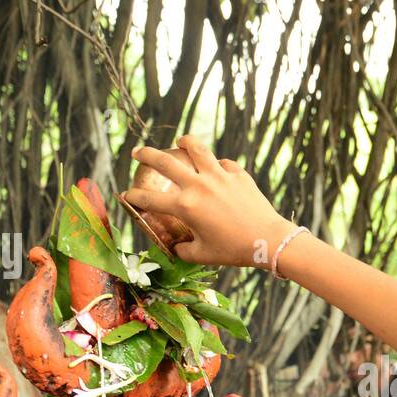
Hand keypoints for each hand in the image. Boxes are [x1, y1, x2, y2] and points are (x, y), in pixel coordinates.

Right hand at [124, 136, 295, 268]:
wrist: (269, 240)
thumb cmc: (234, 250)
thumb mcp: (203, 255)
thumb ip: (184, 251)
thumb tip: (175, 248)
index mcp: (186, 207)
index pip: (150, 200)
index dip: (134, 197)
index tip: (127, 195)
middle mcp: (198, 186)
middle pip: (165, 162)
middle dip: (146, 154)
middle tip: (137, 153)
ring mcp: (219, 176)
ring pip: (196, 148)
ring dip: (184, 142)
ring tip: (180, 142)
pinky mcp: (238, 174)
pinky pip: (223, 163)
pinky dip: (216, 165)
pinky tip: (215, 168)